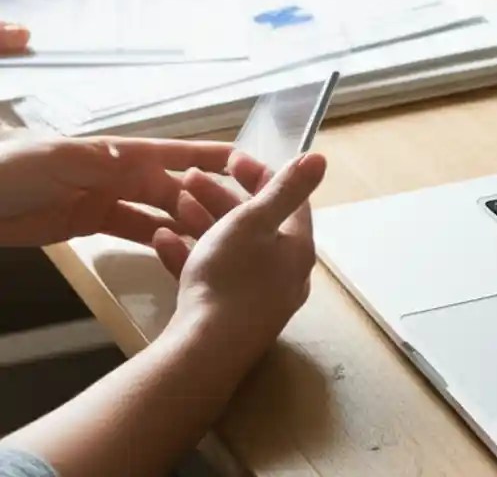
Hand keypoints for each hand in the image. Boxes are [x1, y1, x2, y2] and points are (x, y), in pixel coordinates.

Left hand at [0, 133, 232, 246]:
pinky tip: (179, 249)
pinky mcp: (90, 223)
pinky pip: (133, 229)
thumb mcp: (57, 159)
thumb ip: (104, 159)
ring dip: (187, 221)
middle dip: (207, 197)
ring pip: (158, 210)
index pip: (174, 154)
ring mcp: (105, 198)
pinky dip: (157, 237)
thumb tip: (148, 159)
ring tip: (221, 239)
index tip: (247, 163)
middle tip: (245, 217)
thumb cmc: (11, 170)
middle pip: (173, 186)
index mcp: (116, 153)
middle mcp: (118, 173)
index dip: (209, 157)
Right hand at [154, 152, 326, 364]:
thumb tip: (320, 159)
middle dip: (222, 197)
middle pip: (256, 224)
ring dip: (202, 221)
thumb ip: (286, 188)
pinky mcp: (228, 316)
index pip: (288, 201)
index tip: (230, 159)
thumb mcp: (256, 222)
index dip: (260, 174)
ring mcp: (257, 297)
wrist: (205, 350)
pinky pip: (211, 276)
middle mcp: (284, 273)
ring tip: (175, 202)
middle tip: (190, 179)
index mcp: (296, 248)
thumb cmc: (232, 278)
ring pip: (230, 249)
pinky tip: (162, 239)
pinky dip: (189, 255)